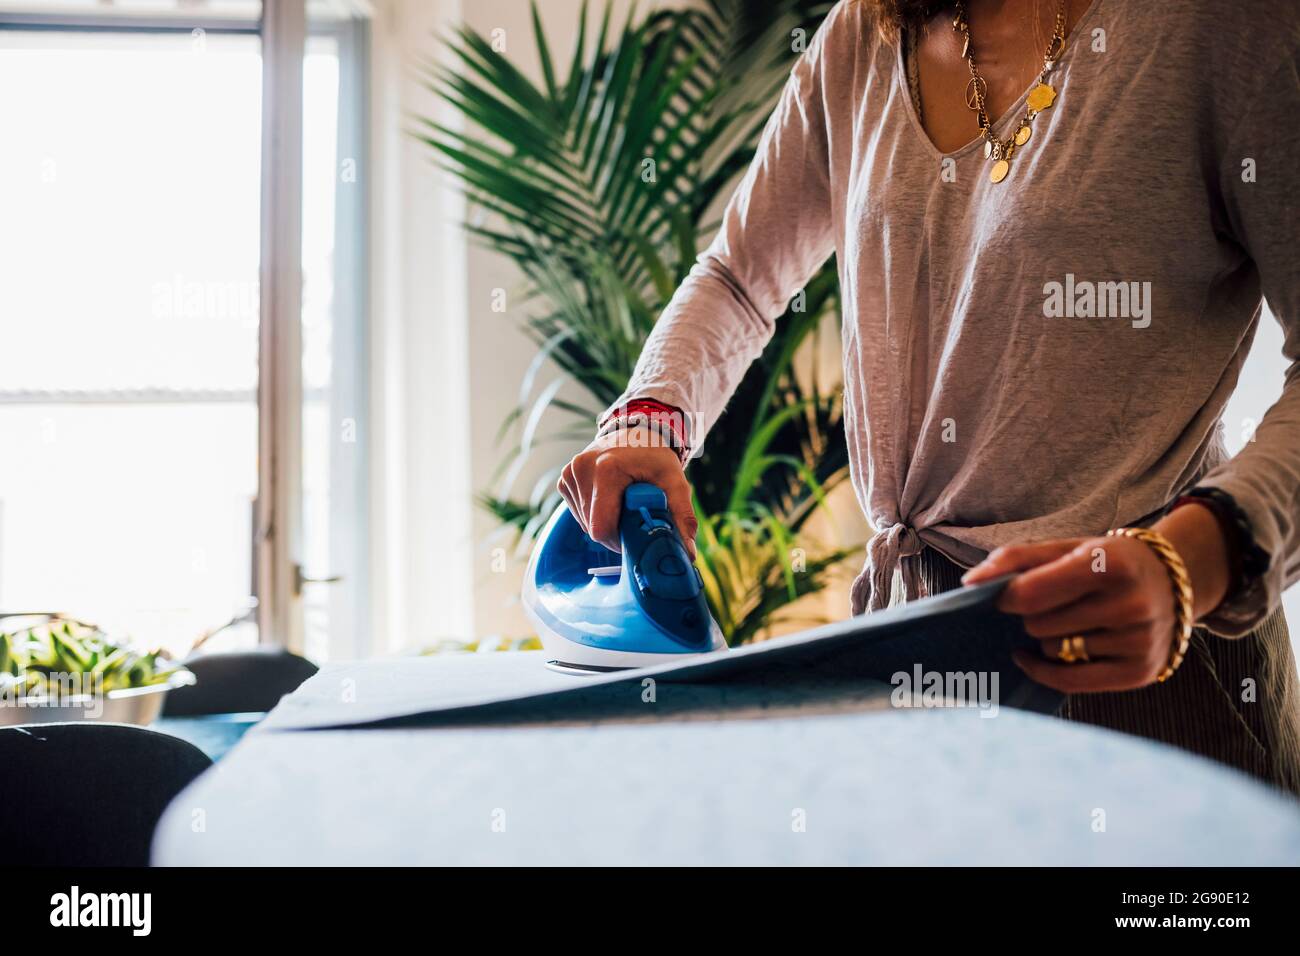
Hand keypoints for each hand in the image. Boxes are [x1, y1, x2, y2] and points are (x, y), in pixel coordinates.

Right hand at [557, 426, 696, 558]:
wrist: (637, 431)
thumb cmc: (655, 456)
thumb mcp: (675, 482)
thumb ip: (682, 516)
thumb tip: (688, 553)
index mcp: (606, 469)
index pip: (602, 528)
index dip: (619, 540)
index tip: (635, 533)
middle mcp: (582, 469)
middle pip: (593, 528)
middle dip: (614, 531)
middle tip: (632, 518)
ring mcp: (570, 474)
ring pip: (584, 523)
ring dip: (604, 522)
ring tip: (622, 505)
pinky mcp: (565, 479)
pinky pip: (578, 512)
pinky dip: (594, 513)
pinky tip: (608, 499)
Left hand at [962, 503, 1230, 692]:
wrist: (1173, 581)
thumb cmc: (1106, 561)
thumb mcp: (1067, 547)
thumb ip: (1015, 559)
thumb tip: (969, 582)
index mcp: (1111, 564)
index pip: (1033, 592)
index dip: (1006, 596)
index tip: (1001, 596)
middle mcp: (1131, 604)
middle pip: (1040, 624)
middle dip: (1031, 616)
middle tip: (1048, 605)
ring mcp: (1139, 641)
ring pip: (1054, 650)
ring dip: (1046, 638)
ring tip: (1068, 621)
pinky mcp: (1139, 672)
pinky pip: (1070, 681)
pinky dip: (1042, 670)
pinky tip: (1030, 656)